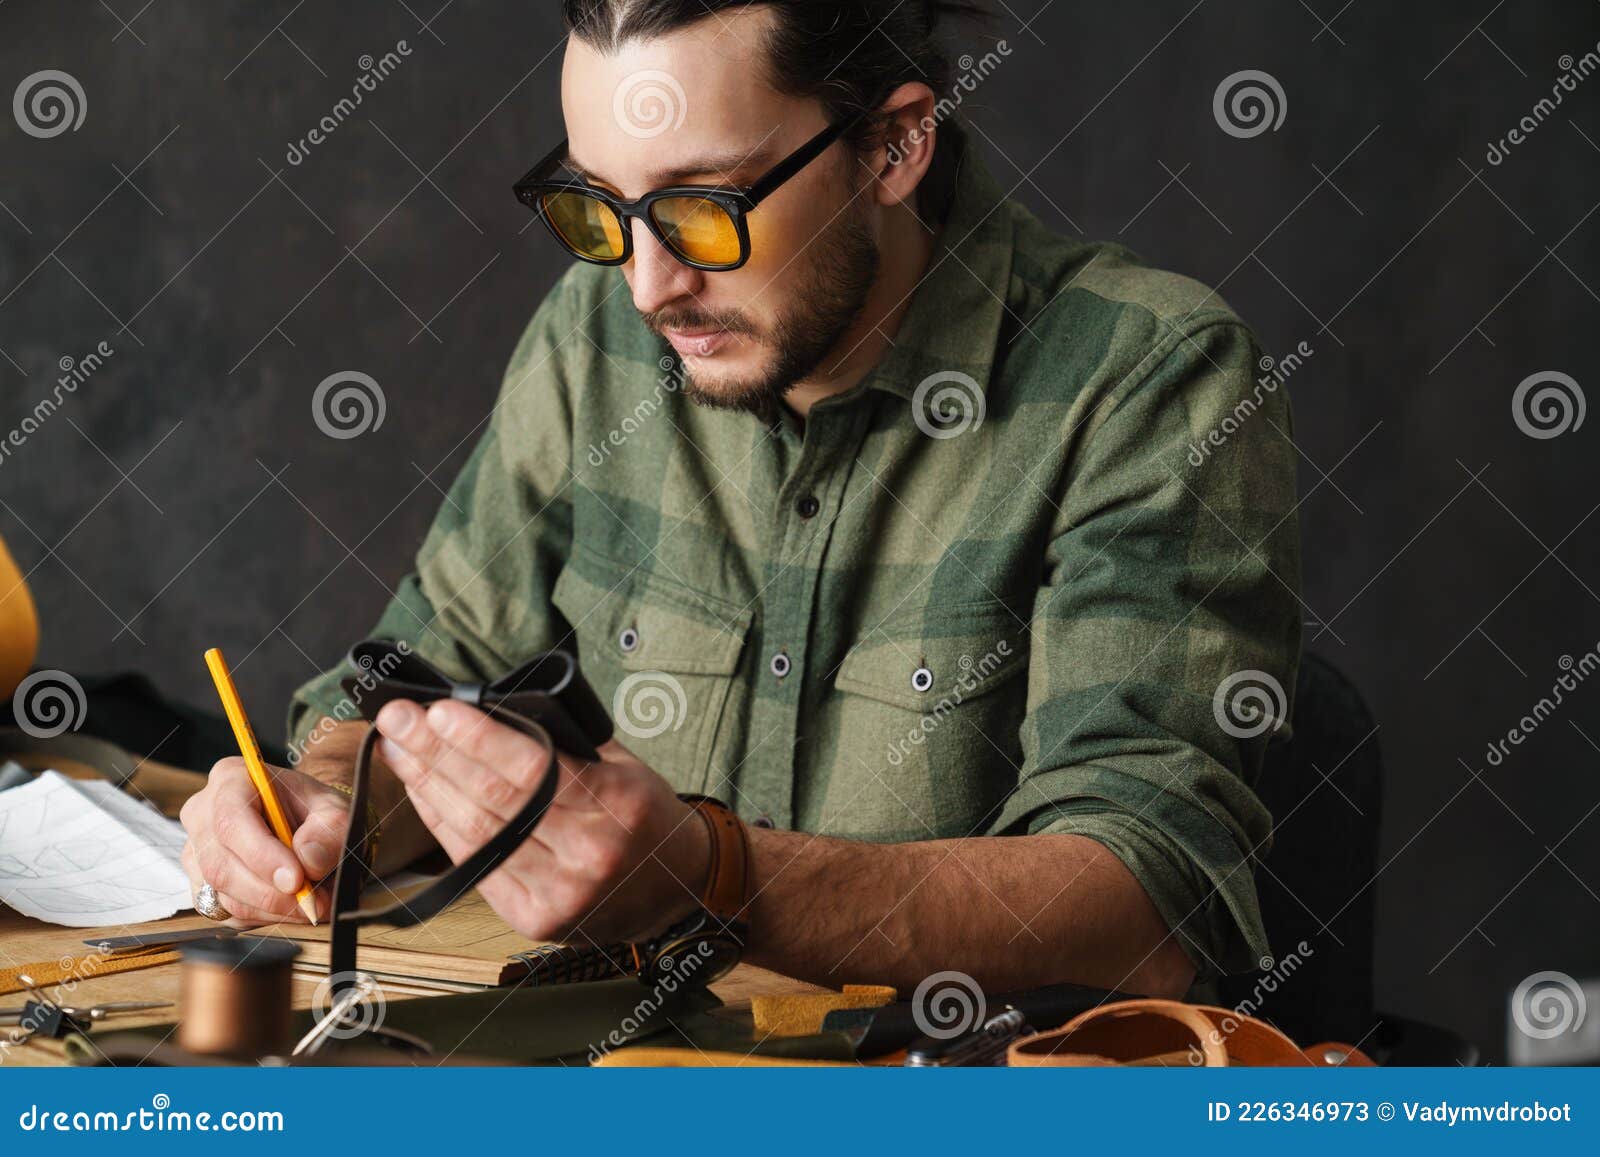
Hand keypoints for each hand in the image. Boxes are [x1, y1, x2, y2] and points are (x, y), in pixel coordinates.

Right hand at [178, 758, 350, 924]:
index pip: (232, 820)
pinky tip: (290, 905)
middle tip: (313, 902)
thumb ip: (330, 830)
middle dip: (270, 892)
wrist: (308, 824)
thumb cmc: (316, 812)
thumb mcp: (336, 811)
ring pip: (223, 894)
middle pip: (221, 864)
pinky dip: (264, 916)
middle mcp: (202, 814)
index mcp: (230, 779)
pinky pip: (226, 913)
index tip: (296, 880)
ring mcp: (196, 852)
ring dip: (272, 907)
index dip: (261, 855)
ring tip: (311, 901)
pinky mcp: (201, 885)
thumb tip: (309, 860)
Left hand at [373, 698, 708, 944]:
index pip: (533, 769)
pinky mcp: (537, 921)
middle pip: (493, 800)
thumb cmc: (646, 814)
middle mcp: (589, 854)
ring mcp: (561, 894)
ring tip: (399, 750)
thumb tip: (490, 709)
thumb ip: (565, 742)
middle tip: (398, 720)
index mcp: (618, 806)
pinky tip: (424, 794)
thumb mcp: (623, 766)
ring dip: (428, 788)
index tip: (438, 710)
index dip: (478, 740)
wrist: (679, 887)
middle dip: (436, 754)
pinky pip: (476, 868)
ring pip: (476, 836)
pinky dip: (443, 828)